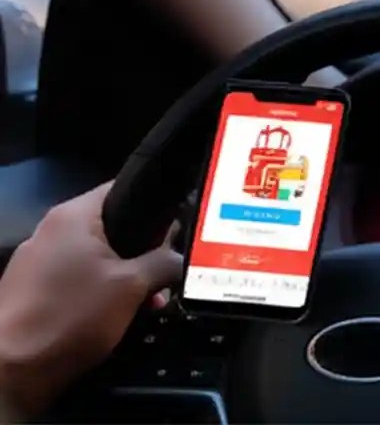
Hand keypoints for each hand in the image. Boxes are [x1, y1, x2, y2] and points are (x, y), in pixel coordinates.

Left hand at [0, 183, 179, 417]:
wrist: (11, 370)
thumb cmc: (73, 315)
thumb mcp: (131, 287)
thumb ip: (164, 263)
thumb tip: (181, 257)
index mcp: (72, 216)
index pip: (122, 189)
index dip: (155, 205)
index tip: (179, 229)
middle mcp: (50, 230)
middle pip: (111, 227)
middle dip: (145, 252)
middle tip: (168, 276)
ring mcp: (36, 261)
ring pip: (96, 257)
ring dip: (126, 276)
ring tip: (150, 303)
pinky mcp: (31, 290)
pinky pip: (77, 279)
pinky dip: (101, 291)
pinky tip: (118, 315)